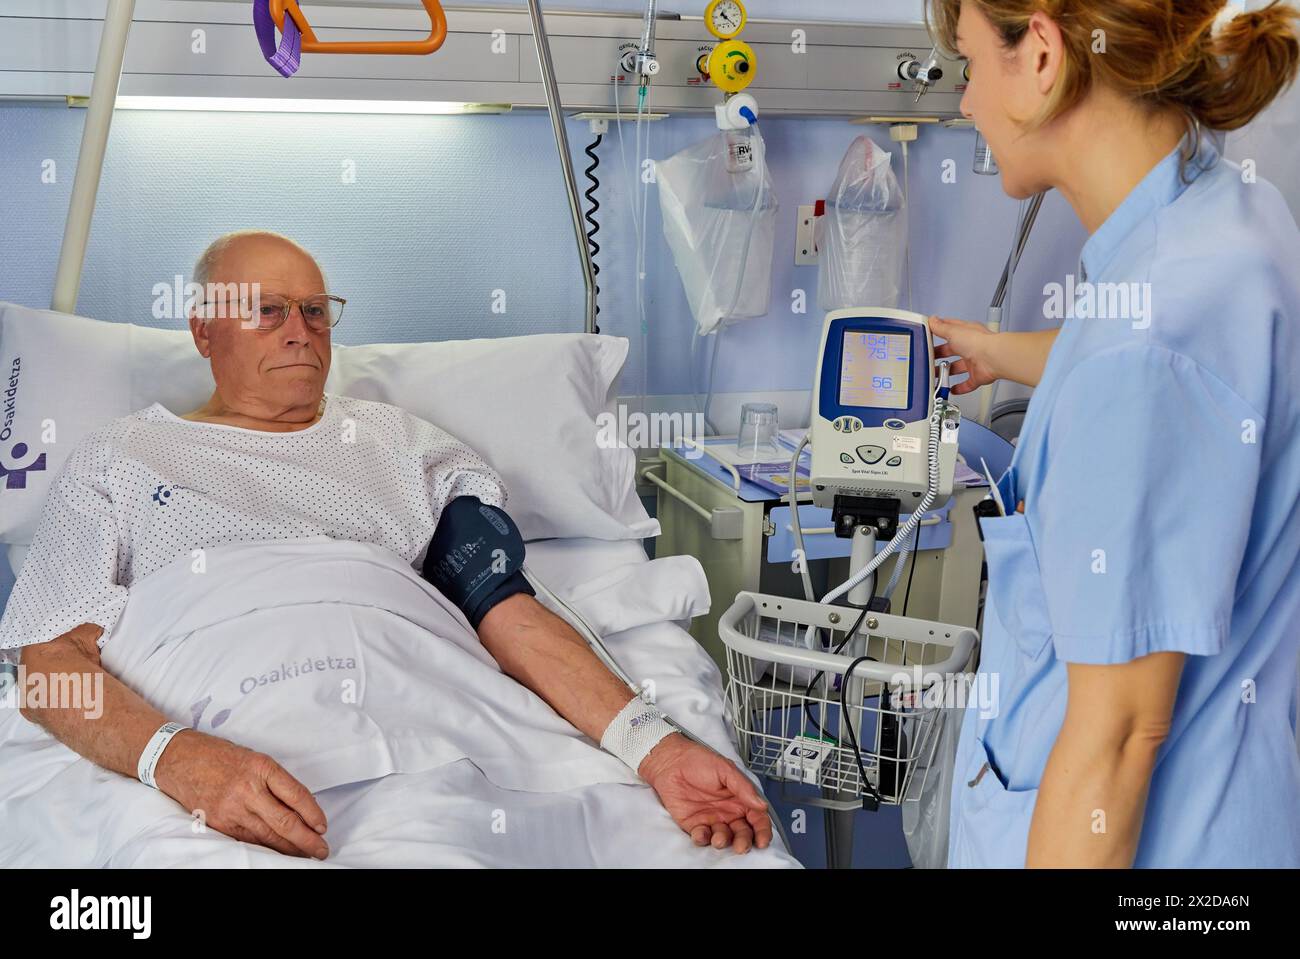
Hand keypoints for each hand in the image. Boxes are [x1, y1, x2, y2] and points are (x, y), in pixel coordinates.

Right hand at [153, 730, 329, 859]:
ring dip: (289, 849)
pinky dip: (266, 848)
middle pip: (285, 822)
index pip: (297, 796)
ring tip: (305, 855)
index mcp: (262, 768)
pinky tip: (278, 853)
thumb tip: (301, 807)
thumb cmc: (220, 756)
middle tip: (321, 850)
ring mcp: (231, 809)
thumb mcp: (255, 758)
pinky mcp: (219, 823)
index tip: (323, 827)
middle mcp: (248, 789)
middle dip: (307, 840)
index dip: (314, 814)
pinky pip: (248, 840)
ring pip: (267, 836)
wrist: (179, 759)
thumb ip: (276, 782)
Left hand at [638, 733, 772, 853]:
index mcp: (740, 799)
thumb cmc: (699, 761)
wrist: (671, 762)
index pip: (757, 819)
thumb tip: (761, 804)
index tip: (762, 840)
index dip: (762, 831)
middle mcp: (728, 812)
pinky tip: (701, 832)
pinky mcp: (694, 824)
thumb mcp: (726, 769)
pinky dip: (702, 839)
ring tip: (719, 838)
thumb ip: (743, 787)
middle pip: (743, 833)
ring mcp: (712, 819)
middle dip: (744, 842)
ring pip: (724, 838)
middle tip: (741, 846)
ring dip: (723, 842)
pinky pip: (701, 837)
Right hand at [929, 315, 999, 393]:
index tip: (928, 335)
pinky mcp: (978, 376)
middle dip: (940, 354)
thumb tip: (932, 320)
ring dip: (947, 372)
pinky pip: (968, 383)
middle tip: (928, 358)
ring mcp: (975, 362)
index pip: (950, 330)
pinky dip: (960, 387)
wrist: (994, 358)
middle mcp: (971, 346)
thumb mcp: (953, 331)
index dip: (939, 332)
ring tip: (936, 375)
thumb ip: (940, 327)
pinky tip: (952, 389)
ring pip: (958, 367)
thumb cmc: (977, 341)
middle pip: (952, 350)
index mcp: (965, 333)